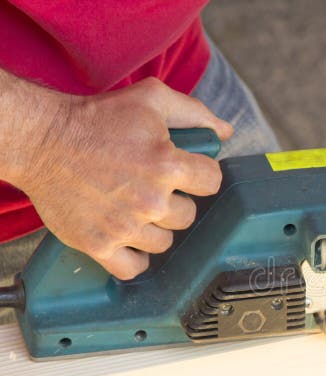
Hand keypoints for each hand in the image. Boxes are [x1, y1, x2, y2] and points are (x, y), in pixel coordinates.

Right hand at [11, 78, 232, 279]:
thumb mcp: (151, 98)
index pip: (212, 182)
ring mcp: (124, 226)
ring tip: (137, 210)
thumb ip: (194, 113)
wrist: (41, 140)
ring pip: (163, 243)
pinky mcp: (99, 244)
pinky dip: (134, 259)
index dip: (201, 176)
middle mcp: (150, 200)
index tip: (186, 173)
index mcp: (168, 164)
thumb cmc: (97, 118)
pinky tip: (129, 241)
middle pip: (188, 216)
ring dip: (155, 229)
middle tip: (153, 190)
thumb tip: (225, 132)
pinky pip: (133, 268)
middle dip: (175, 203)